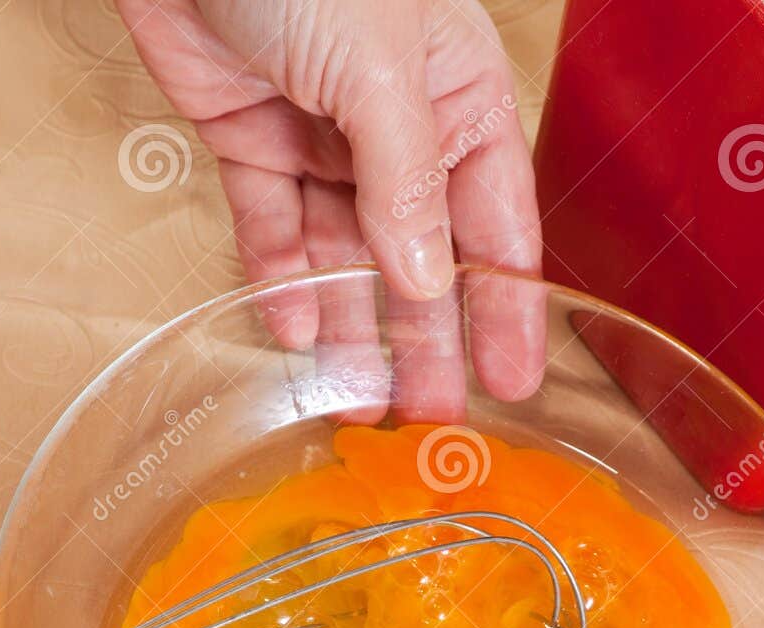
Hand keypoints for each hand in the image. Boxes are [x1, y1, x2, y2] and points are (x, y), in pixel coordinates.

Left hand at [120, 0, 544, 403]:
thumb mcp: (382, 71)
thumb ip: (408, 182)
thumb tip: (428, 279)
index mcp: (458, 96)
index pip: (495, 220)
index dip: (505, 304)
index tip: (513, 380)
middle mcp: (397, 125)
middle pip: (419, 254)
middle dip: (425, 338)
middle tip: (430, 419)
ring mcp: (322, 135)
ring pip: (344, 253)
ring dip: (349, 327)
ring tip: (356, 402)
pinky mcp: (250, 139)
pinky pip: (273, 226)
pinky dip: (281, 278)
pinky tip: (291, 333)